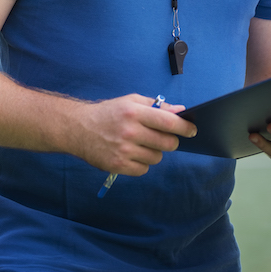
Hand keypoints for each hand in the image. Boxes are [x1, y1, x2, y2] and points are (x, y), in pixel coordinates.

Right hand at [72, 94, 196, 175]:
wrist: (78, 128)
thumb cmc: (108, 113)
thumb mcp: (130, 101)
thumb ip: (156, 106)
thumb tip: (180, 111)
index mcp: (133, 112)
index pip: (168, 122)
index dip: (184, 127)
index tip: (192, 130)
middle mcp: (129, 131)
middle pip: (167, 143)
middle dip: (171, 141)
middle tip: (165, 138)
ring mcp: (123, 150)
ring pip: (157, 158)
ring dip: (154, 152)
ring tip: (141, 144)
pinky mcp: (118, 165)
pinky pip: (143, 169)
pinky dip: (142, 163)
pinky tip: (132, 154)